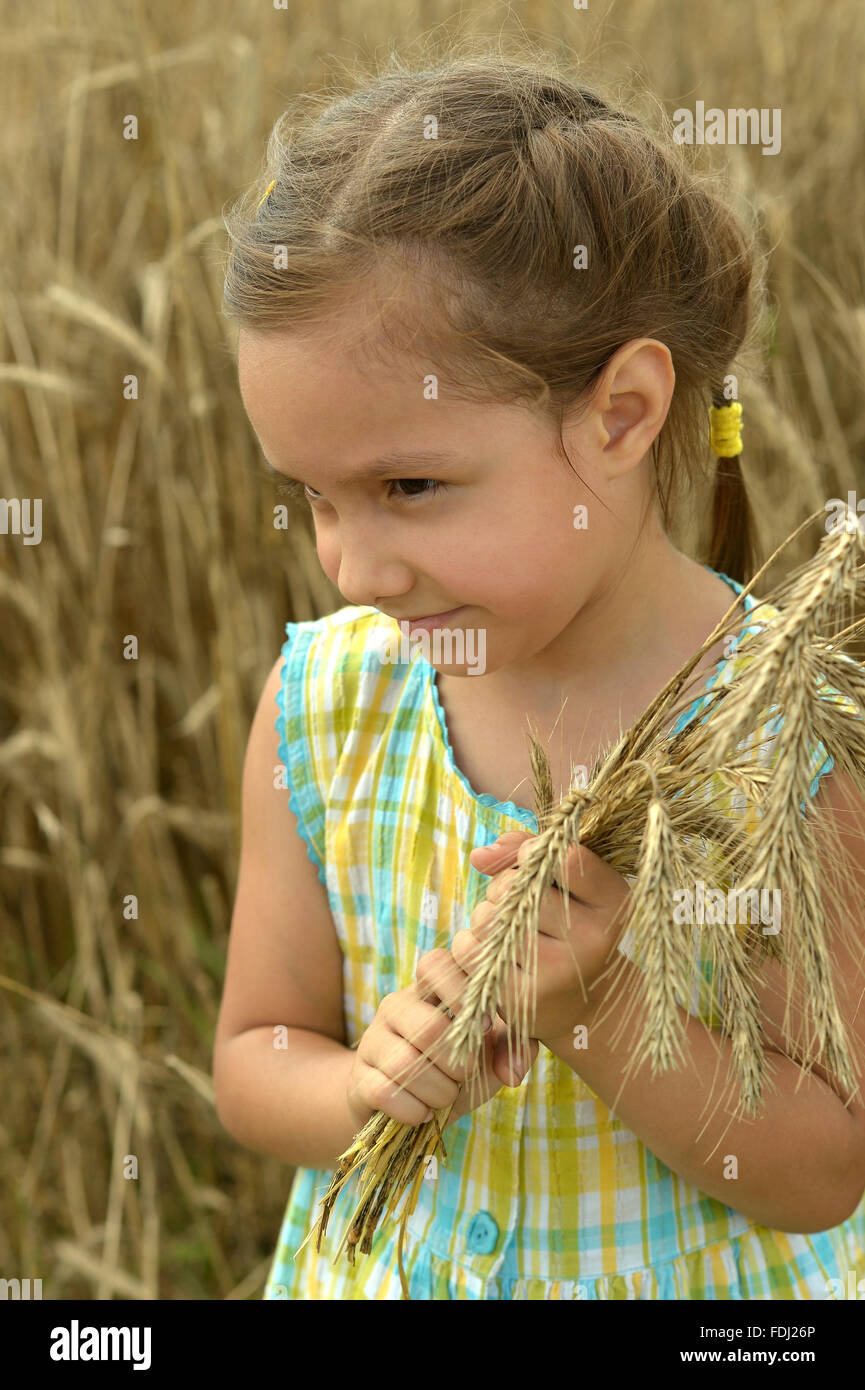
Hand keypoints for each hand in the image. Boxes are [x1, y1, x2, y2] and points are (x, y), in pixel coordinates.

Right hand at [346, 979, 534, 1132]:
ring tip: (446, 1097)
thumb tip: (513, 1071)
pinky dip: (414, 1111)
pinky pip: (385, 1092)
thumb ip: (512, 1050)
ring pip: (406, 1064)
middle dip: (458, 1063)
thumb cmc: (454, 1071)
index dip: (464, 994)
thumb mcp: (488, 1055)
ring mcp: (373, 1040)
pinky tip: (422, 1113)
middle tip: (466, 1075)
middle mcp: (396, 1006)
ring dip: (439, 1091)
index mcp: (429, 989)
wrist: (404, 1106)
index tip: (485, 1025)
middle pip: (429, 1027)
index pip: (436, 964)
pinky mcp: (359, 1077)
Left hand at [460, 829, 632, 1046]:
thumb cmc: (568, 925)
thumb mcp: (568, 883)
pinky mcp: (521, 998)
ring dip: (485, 916)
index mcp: (612, 902)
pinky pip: (468, 949)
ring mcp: (557, 972)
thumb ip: (525, 851)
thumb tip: (479, 857)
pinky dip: (470, 942)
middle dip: (502, 886)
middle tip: (518, 904)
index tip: (528, 863)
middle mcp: (591, 939)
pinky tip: (495, 952)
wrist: (582, 1004)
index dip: (533, 853)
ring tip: (510, 931)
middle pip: (514, 887)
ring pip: (486, 918)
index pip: (566, 859)